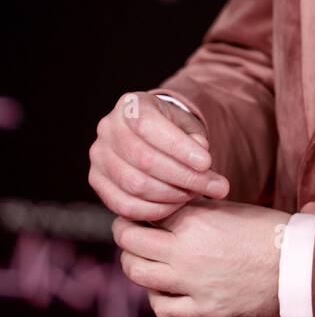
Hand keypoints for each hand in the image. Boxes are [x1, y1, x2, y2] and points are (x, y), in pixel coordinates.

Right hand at [89, 90, 228, 222]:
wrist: (149, 137)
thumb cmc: (172, 129)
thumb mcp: (188, 125)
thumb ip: (196, 138)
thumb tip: (201, 160)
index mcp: (130, 106)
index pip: (149, 126)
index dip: (179, 147)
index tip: (207, 163)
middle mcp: (108, 128)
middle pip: (144, 159)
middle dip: (184, 176)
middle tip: (214, 186)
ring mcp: (98, 156)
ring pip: (135, 185)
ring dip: (172, 195)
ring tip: (196, 194)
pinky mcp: (97, 181)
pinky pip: (124, 205)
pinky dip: (154, 210)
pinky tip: (176, 206)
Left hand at [113, 201, 291, 316]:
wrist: (299, 265)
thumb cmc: (270, 231)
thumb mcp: (231, 208)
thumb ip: (197, 207)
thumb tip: (171, 202)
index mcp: (195, 219)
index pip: (145, 207)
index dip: (136, 205)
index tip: (137, 206)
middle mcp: (186, 250)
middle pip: (130, 240)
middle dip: (124, 232)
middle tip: (128, 229)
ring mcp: (192, 282)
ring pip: (137, 273)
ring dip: (133, 263)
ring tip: (140, 258)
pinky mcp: (203, 309)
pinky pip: (161, 307)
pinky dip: (156, 298)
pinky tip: (163, 290)